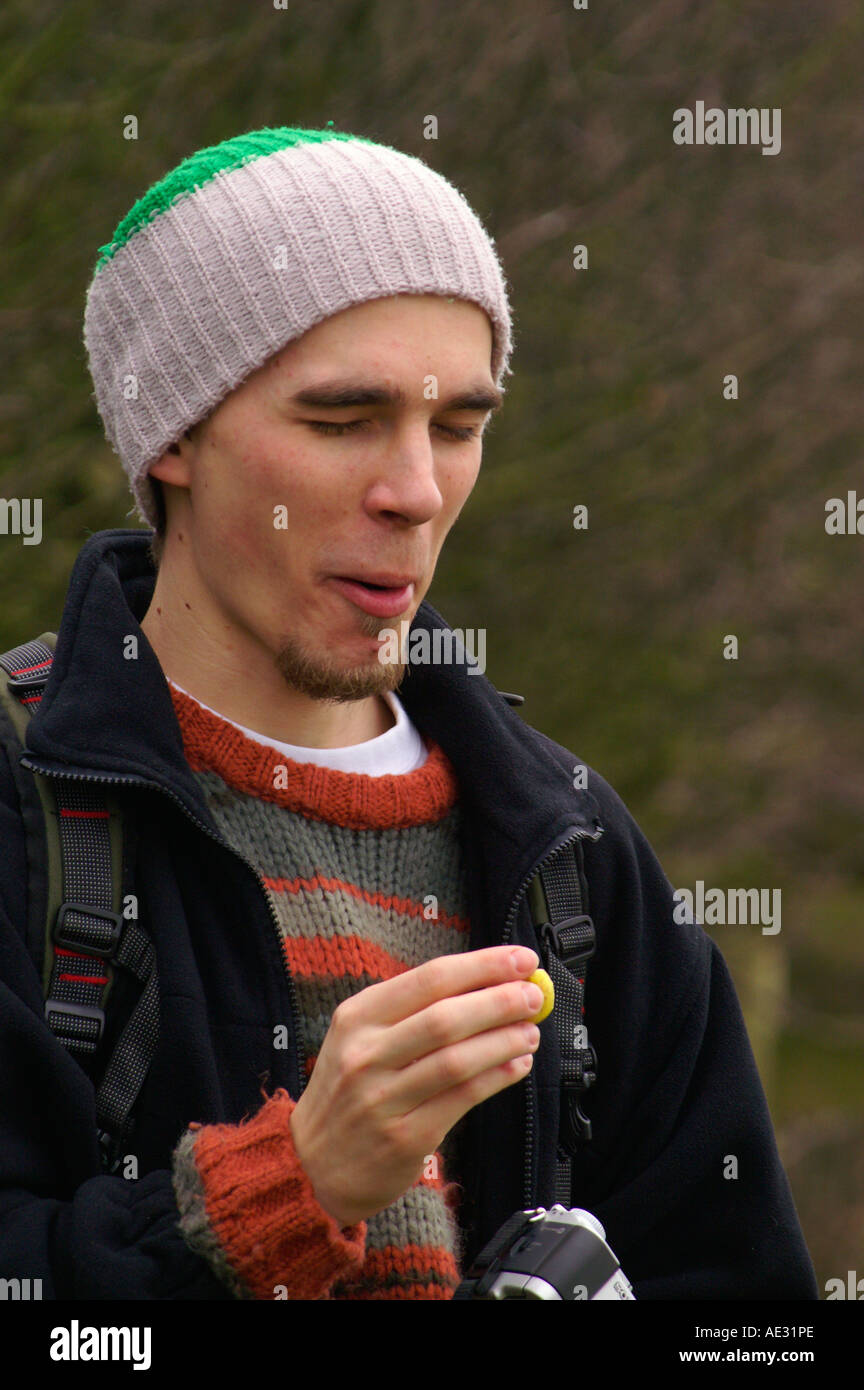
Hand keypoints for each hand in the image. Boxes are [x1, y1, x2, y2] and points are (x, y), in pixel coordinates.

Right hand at [289, 945, 542, 1227]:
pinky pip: (462, 1099)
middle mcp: (366, 1054)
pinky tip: (516, 1065)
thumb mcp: (359, 1039)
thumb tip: (489, 983)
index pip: (429, 979)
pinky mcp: (404, 1137)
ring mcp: (383, 1098)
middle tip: (534, 995)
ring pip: (458, 1059)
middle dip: (500, 1001)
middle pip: (446, 1017)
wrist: (310, 1165)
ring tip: (530, 1031)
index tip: (520, 960)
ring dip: (504, 1040)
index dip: (483, 966)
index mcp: (357, 1017)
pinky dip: (497, 1077)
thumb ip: (413, 1011)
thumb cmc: (348, 1092)